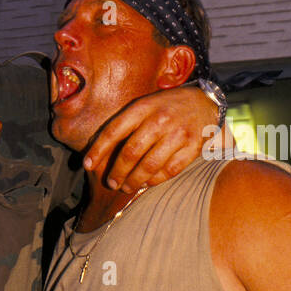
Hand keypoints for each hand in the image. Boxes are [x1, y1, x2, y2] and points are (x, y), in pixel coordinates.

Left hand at [84, 83, 217, 193]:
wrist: (203, 102)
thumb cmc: (165, 107)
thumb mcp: (144, 105)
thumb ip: (125, 124)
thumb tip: (98, 148)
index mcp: (142, 107)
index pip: (114, 131)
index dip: (98, 150)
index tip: (87, 165)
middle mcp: (159, 120)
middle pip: (131, 152)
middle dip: (117, 172)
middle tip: (111, 183)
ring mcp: (178, 133)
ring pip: (150, 165)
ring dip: (134, 181)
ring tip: (126, 187)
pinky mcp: (193, 147)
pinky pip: (170, 170)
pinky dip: (156, 180)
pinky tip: (147, 184)